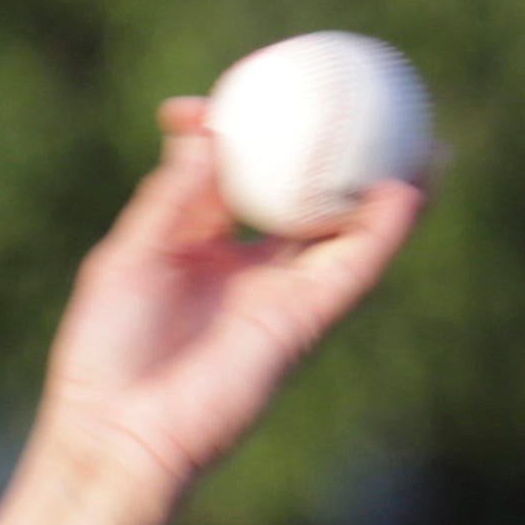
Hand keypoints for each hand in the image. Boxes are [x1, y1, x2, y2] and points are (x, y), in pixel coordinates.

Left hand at [33, 101, 422, 520]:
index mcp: (193, 248)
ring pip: (344, 228)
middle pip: (301, 196)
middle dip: (331, 151)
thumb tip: (206, 126)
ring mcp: (277, 294)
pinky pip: (353, 267)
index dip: (240, 133)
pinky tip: (406, 187)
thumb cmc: (106, 356)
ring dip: (384, 183)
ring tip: (418, 132)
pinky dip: (384, 229)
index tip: (234, 90)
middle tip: (355, 97)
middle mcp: (243, 268)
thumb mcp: (126, 259)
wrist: (121, 435)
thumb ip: (168, 195)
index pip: (230, 177)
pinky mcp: (302, 322)